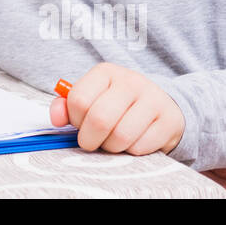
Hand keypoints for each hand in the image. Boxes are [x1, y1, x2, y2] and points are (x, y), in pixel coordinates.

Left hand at [50, 62, 184, 155]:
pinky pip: (140, 147)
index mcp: (105, 72)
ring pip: (121, 137)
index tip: (80, 124)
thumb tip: (56, 119)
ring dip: (112, 147)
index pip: (78, 100)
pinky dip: (132, 151)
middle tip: (92, 142)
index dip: (75, 120)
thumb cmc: (117, 105)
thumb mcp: (92, 98)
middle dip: (90, 139)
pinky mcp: (169, 120)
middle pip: (99, 120)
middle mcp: (130, 81)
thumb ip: (68, 106)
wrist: (161, 106)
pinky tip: (134, 141)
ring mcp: (153, 99)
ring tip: (113, 141)